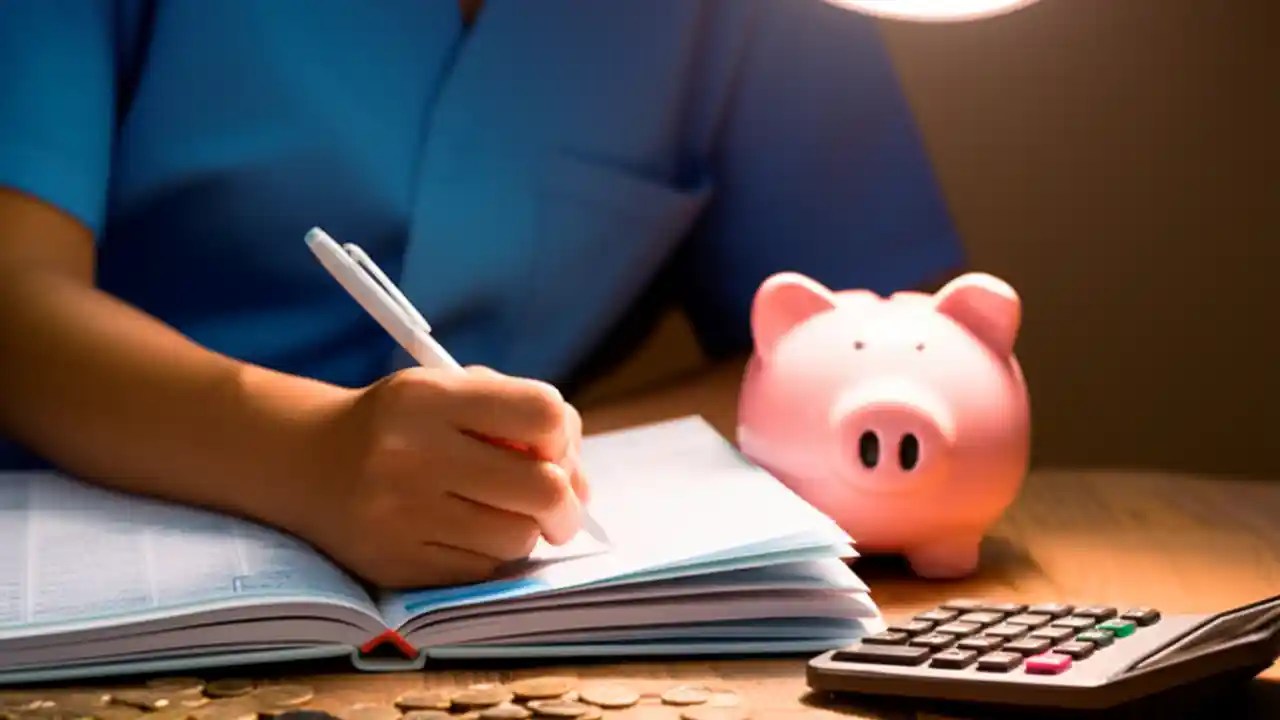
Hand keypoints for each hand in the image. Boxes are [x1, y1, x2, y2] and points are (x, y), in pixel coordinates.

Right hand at [301, 365, 588, 588]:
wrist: (308, 461)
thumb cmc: (402, 424)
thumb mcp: (449, 392)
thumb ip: (518, 418)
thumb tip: (581, 486)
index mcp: (429, 398)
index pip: (543, 414)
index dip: (563, 437)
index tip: (550, 449)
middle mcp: (412, 455)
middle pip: (542, 488)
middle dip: (565, 501)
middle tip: (557, 506)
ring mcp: (401, 515)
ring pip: (517, 538)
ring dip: (525, 530)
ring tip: (500, 514)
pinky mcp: (395, 565)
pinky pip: (482, 571)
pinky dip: (490, 556)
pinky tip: (468, 533)